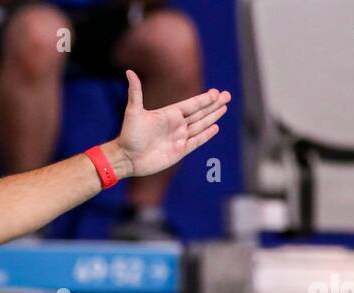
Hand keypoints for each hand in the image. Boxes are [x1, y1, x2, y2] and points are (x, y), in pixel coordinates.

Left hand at [105, 70, 230, 179]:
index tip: (216, 92)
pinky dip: (206, 135)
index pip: (191, 105)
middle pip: (199, 113)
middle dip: (213, 105)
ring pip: (200, 125)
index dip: (204, 99)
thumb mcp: (133, 112)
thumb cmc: (129, 135)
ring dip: (212, 117)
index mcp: (169, 114)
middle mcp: (176, 125)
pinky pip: (196, 141)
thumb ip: (135, 92)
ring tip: (224, 108)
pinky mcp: (179, 151)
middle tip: (227, 95)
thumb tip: (129, 71)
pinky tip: (215, 127)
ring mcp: (179, 138)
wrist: (126, 158)